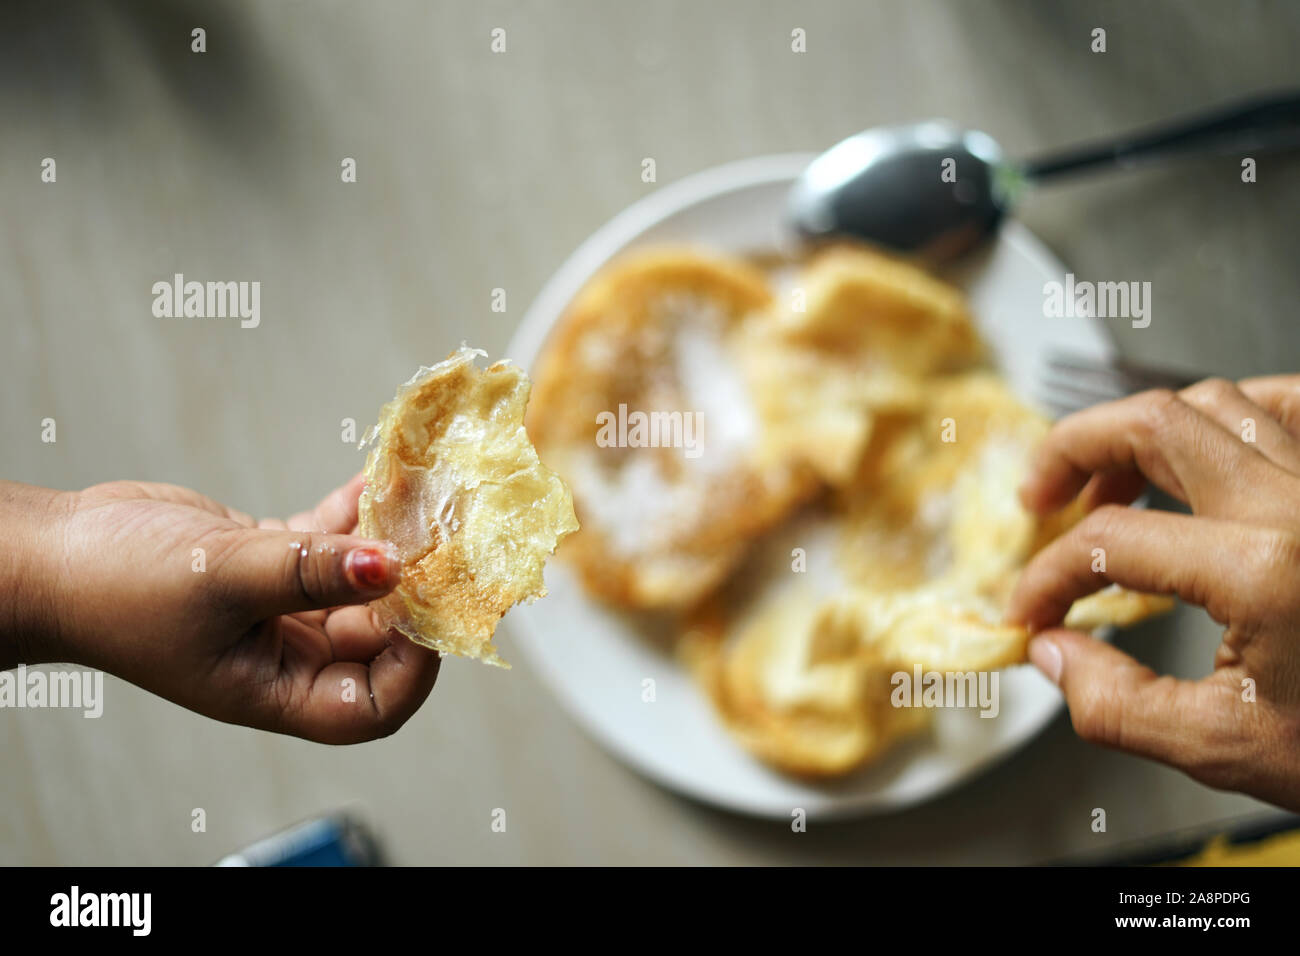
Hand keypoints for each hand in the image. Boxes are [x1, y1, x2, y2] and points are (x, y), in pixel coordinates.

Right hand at [1, 475, 438, 742]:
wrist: (52, 553)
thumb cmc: (115, 588)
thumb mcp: (223, 578)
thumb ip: (310, 572)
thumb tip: (392, 565)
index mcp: (277, 689)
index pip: (374, 704)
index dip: (414, 666)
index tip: (427, 606)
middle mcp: (287, 655)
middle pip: (379, 637)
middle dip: (414, 591)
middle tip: (444, 537)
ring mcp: (281, 608)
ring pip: (360, 583)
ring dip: (391, 544)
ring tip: (422, 497)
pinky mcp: (270, 563)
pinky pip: (331, 543)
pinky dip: (357, 514)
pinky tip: (380, 478)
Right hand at [1007, 376, 1299, 810]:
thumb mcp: (1227, 747)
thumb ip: (1118, 704)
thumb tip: (1050, 652)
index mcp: (1262, 570)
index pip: (1109, 544)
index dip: (1049, 576)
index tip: (1031, 611)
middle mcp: (1296, 504)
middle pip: (1153, 424)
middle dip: (1073, 450)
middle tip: (1038, 496)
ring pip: (1214, 403)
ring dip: (1142, 433)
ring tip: (1110, 481)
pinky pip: (1284, 403)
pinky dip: (1225, 415)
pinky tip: (1198, 453)